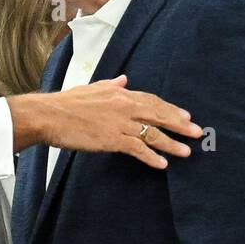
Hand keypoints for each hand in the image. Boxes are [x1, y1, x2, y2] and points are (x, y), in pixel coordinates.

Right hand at [9, 76, 203, 168]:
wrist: (49, 115)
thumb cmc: (66, 103)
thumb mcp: (92, 88)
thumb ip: (111, 85)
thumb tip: (124, 80)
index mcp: (120, 94)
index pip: (152, 100)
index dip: (170, 109)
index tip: (185, 116)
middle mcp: (124, 107)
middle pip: (158, 115)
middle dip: (179, 124)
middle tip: (196, 133)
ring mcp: (119, 123)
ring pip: (152, 133)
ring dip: (171, 143)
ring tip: (185, 152)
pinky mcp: (111, 139)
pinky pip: (137, 149)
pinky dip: (151, 157)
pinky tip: (162, 164)